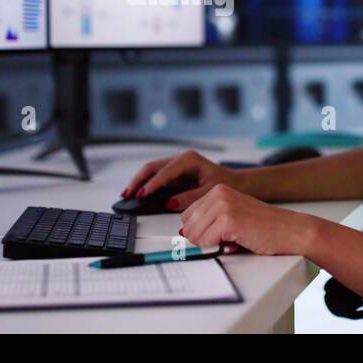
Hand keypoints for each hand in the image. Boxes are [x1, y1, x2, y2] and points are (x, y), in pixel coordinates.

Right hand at [121, 149, 244, 210]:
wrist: (235, 183)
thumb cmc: (226, 184)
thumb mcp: (209, 192)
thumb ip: (190, 197)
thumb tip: (170, 202)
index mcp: (189, 159)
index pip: (164, 171)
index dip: (152, 184)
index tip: (142, 194)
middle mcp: (180, 159)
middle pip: (152, 167)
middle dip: (138, 180)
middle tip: (128, 194)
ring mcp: (176, 165)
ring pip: (151, 170)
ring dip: (138, 182)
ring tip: (127, 194)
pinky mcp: (174, 173)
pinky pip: (155, 177)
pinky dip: (145, 184)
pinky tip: (137, 193)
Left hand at [178, 184, 315, 255]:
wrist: (291, 230)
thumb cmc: (266, 227)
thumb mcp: (232, 217)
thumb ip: (209, 221)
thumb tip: (184, 233)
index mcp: (218, 190)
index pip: (187, 214)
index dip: (199, 231)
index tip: (214, 236)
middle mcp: (218, 193)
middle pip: (187, 225)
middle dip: (202, 239)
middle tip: (225, 239)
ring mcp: (223, 205)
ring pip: (194, 235)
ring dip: (210, 245)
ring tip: (232, 240)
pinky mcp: (228, 219)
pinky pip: (205, 242)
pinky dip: (216, 248)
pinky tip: (235, 243)